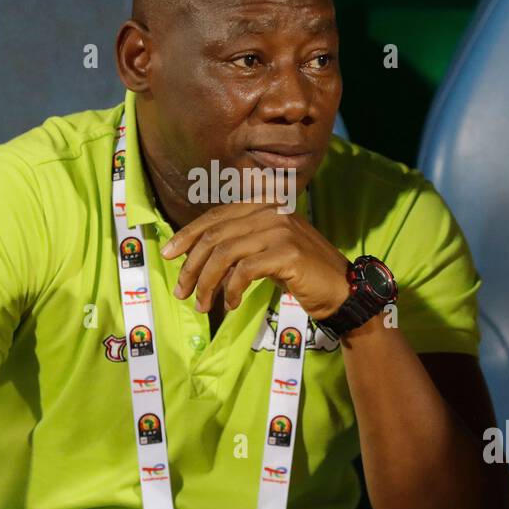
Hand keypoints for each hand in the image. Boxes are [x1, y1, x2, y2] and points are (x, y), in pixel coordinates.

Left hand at [160, 201, 351, 320]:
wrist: (342, 289)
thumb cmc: (300, 272)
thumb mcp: (266, 250)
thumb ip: (238, 244)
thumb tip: (195, 256)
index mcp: (263, 204)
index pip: (215, 217)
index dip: (187, 235)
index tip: (167, 255)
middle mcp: (270, 210)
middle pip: (215, 236)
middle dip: (191, 266)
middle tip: (181, 292)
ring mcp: (280, 228)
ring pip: (224, 253)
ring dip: (207, 283)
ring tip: (201, 304)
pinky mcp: (287, 252)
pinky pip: (244, 270)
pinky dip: (231, 289)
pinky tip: (229, 304)